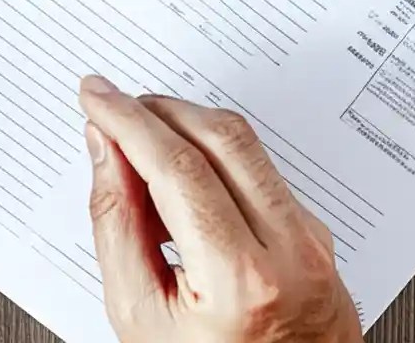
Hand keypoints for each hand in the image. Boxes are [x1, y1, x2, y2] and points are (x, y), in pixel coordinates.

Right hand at [79, 76, 363, 342]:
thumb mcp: (140, 316)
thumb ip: (117, 226)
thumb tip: (106, 150)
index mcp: (242, 281)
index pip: (178, 169)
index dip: (129, 122)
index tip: (98, 97)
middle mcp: (291, 252)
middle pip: (221, 138)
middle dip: (159, 110)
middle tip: (114, 108)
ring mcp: (311, 240)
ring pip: (247, 146)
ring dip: (187, 125)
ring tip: (140, 141)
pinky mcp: (316, 234)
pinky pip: (262, 172)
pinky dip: (214, 158)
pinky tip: (179, 178)